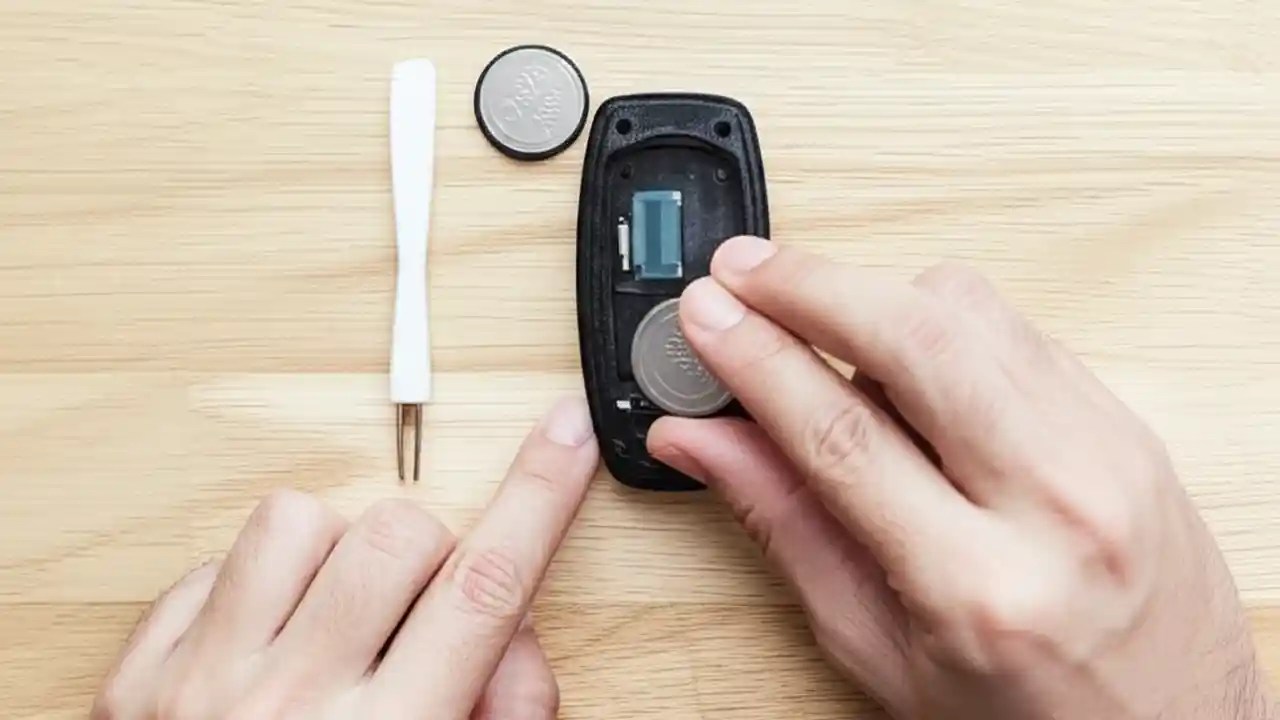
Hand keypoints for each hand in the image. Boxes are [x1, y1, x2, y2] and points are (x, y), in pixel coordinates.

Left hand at [94, 397, 598, 719]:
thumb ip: (505, 713)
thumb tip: (513, 633)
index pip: (487, 589)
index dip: (540, 498)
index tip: (566, 435)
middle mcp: (291, 706)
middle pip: (401, 536)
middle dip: (430, 557)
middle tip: (416, 614)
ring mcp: (204, 685)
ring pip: (299, 522)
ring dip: (335, 556)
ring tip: (334, 619)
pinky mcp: (137, 680)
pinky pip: (213, 565)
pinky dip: (252, 587)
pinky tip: (266, 645)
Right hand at [649, 237, 1274, 719]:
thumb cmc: (1030, 718)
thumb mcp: (880, 648)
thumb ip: (786, 527)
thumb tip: (702, 440)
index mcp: (981, 585)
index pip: (842, 434)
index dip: (756, 361)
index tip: (705, 316)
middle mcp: (1060, 503)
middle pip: (919, 339)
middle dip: (813, 284)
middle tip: (743, 270)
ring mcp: (1109, 452)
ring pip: (974, 312)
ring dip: (876, 294)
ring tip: (815, 320)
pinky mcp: (1128, 424)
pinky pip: (1018, 330)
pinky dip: (941, 322)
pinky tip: (902, 357)